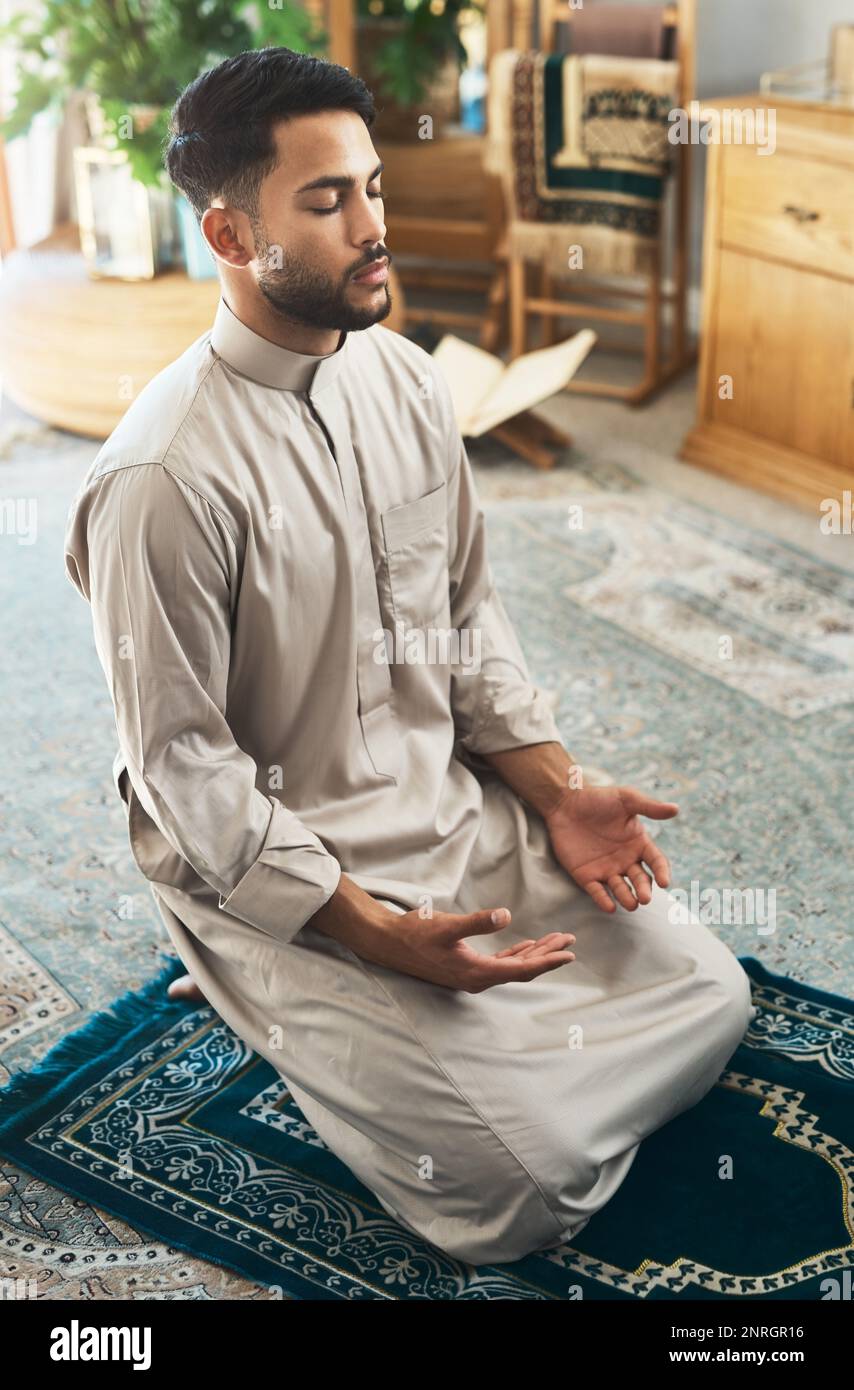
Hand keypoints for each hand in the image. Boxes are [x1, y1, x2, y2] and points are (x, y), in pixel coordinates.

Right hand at [368, 905, 575, 992]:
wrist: (387, 942)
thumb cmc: (415, 933)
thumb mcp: (447, 925)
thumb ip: (478, 922)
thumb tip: (506, 915)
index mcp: (476, 973)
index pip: (521, 969)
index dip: (547, 961)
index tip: (569, 954)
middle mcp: (477, 979)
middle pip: (521, 969)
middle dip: (547, 955)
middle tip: (569, 942)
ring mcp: (470, 975)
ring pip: (512, 966)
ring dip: (533, 953)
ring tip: (555, 941)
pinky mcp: (464, 967)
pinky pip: (499, 964)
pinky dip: (516, 955)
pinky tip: (525, 945)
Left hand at [544, 784, 678, 913]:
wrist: (564, 803)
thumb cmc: (598, 798)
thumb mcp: (626, 799)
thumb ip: (649, 807)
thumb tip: (676, 809)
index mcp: (639, 843)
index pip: (656, 862)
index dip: (662, 872)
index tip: (665, 882)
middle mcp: (626, 860)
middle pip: (640, 880)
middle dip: (644, 890)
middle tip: (646, 898)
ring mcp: (606, 869)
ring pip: (621, 889)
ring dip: (627, 898)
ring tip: (632, 904)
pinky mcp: (586, 876)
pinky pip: (597, 891)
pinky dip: (603, 900)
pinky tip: (609, 906)